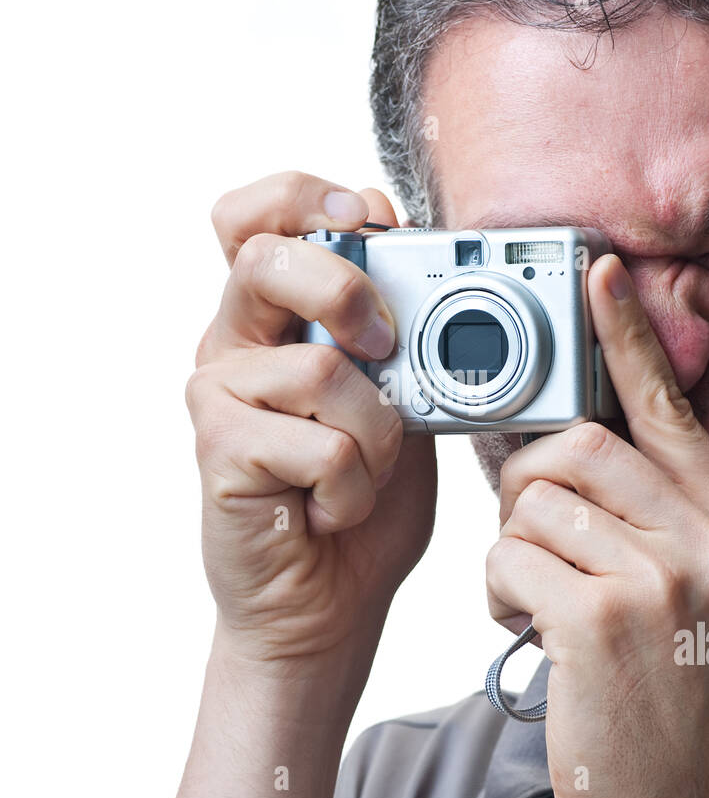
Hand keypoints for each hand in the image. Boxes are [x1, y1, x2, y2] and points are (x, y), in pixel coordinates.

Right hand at [186, 171, 436, 675]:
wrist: (329, 603)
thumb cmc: (364, 499)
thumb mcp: (401, 398)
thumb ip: (394, 328)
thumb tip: (393, 233)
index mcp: (276, 318)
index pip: (256, 216)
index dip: (303, 194)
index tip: (362, 215)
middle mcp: (234, 344)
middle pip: (264, 257)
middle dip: (346, 291)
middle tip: (383, 348)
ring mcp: (218, 397)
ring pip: (318, 370)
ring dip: (375, 436)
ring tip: (364, 476)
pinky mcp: (219, 453)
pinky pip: (319, 445)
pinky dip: (354, 488)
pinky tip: (333, 511)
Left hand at [486, 254, 708, 797]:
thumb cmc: (662, 702)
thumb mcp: (689, 599)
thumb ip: (652, 516)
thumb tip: (575, 441)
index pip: (670, 409)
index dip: (628, 337)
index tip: (600, 275)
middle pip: (581, 445)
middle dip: (530, 484)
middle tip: (531, 537)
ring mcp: (664, 578)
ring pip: (536, 502)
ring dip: (514, 551)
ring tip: (538, 603)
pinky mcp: (601, 617)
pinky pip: (510, 556)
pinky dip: (499, 592)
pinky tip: (527, 633)